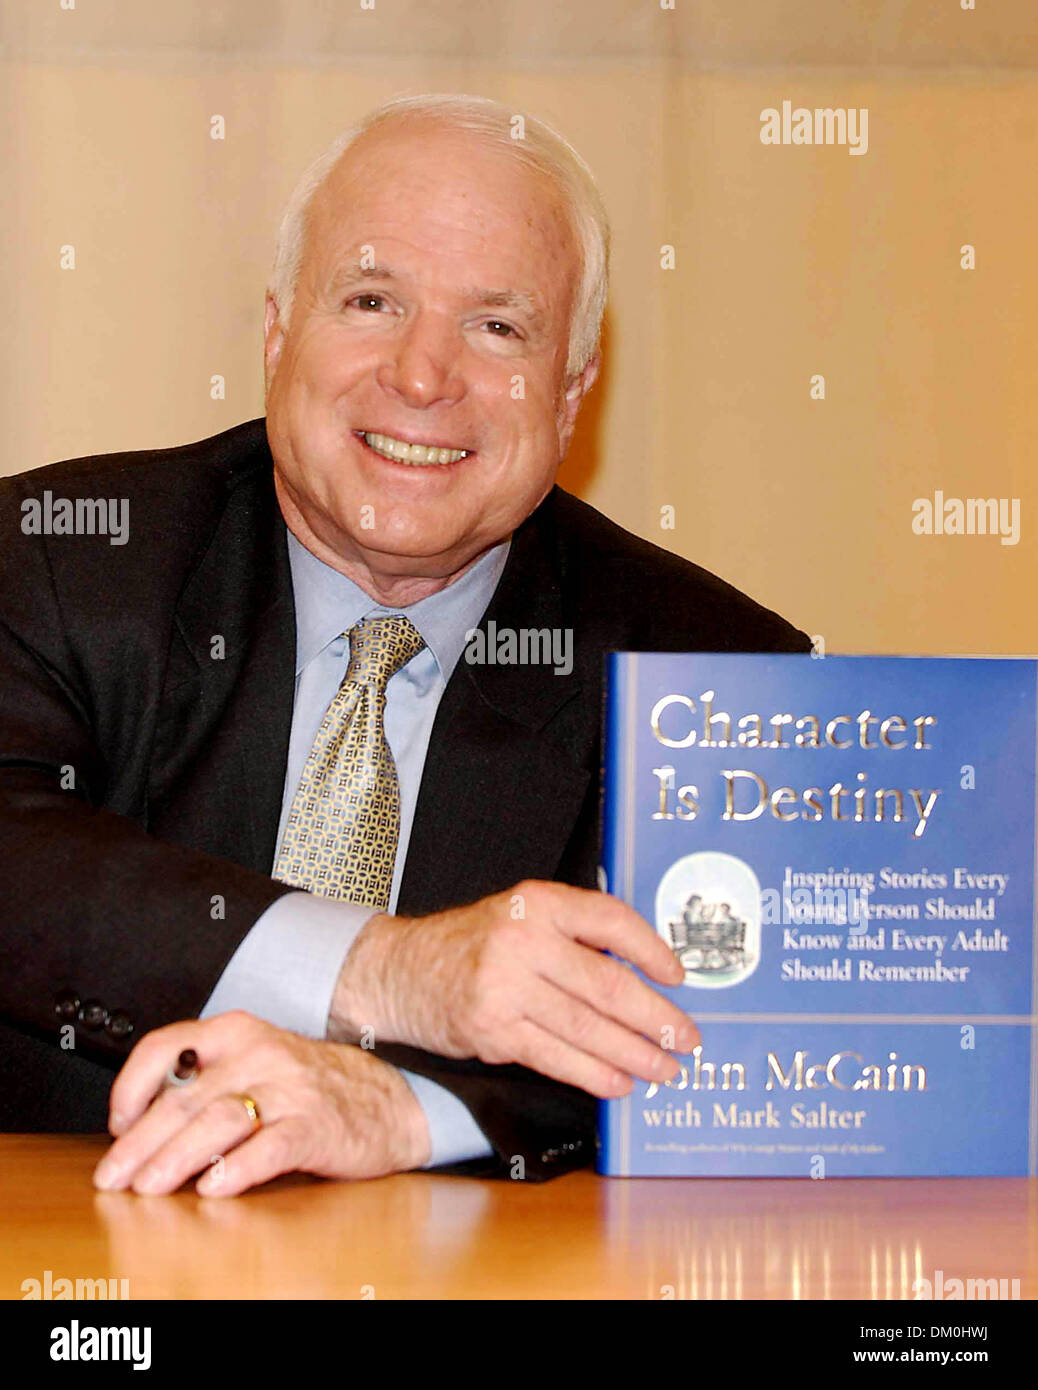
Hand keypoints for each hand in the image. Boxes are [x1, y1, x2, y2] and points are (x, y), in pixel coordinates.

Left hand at [92, 1011, 430, 1196]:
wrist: (385, 1100)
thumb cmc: (307, 1087)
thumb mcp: (252, 1063)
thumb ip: (203, 1080)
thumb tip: (136, 1124)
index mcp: (236, 1033)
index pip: (166, 1047)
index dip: (131, 1087)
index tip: (116, 1123)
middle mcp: (260, 1054)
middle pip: (186, 1096)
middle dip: (141, 1142)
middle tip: (114, 1175)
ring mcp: (290, 1089)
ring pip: (219, 1120)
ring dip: (176, 1158)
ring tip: (150, 1187)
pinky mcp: (315, 1127)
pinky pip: (269, 1148)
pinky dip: (235, 1169)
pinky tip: (212, 1188)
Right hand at [329, 879, 698, 1097]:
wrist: (400, 970)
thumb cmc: (471, 943)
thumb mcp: (521, 914)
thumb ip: (574, 933)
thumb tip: (645, 972)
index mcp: (538, 901)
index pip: (611, 920)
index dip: (652, 951)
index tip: (678, 977)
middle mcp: (523, 939)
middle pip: (607, 984)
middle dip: (656, 1018)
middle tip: (687, 1038)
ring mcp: (505, 987)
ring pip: (587, 1027)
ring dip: (635, 1053)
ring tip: (664, 1068)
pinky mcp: (492, 1030)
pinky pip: (556, 1057)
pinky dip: (594, 1074)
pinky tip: (620, 1081)